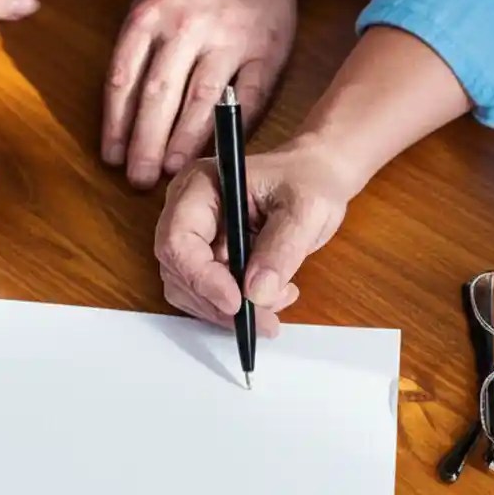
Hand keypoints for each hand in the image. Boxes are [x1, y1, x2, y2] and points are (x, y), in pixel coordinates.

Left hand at [102, 0, 332, 188]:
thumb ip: (136, 38)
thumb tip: (120, 99)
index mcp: (152, 14)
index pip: (125, 79)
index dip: (117, 124)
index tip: (113, 157)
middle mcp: (188, 28)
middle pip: (159, 97)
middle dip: (146, 144)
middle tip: (139, 179)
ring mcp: (230, 41)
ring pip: (202, 101)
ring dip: (184, 142)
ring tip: (172, 172)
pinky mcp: (267, 52)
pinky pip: (250, 98)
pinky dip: (233, 128)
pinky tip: (219, 151)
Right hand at [154, 142, 357, 334]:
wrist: (315, 176)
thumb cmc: (308, 180)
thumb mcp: (307, 209)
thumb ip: (282, 248)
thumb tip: (257, 293)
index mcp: (199, 186)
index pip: (178, 240)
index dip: (202, 277)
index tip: (238, 303)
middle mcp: (185, 211)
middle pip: (178, 271)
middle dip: (218, 302)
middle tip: (265, 317)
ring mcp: (193, 236)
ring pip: (189, 290)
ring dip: (228, 310)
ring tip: (278, 299)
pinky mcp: (205, 257)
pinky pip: (205, 295)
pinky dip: (233, 307)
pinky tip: (270, 295)